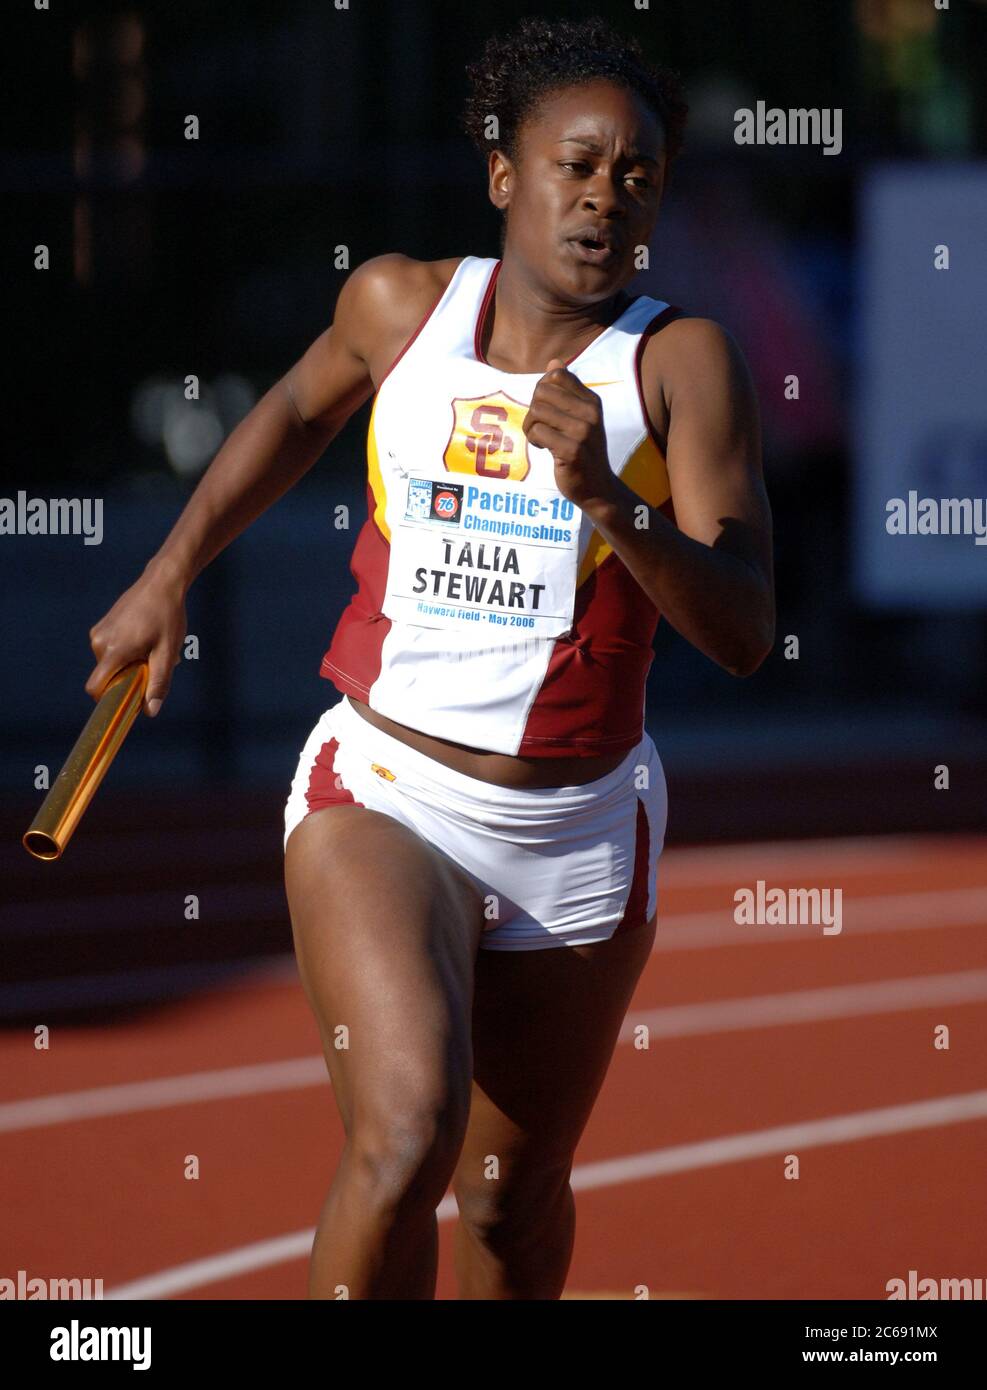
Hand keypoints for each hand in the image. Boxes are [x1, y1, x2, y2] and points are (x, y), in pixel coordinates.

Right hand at [85, 568, 187, 716]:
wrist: (162, 582)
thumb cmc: (168, 617)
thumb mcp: (167, 653)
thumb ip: (158, 683)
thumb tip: (150, 711)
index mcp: (113, 651)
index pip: (95, 687)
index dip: (108, 699)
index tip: (128, 699)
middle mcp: (99, 642)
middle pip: (108, 677)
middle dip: (129, 677)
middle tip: (153, 661)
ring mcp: (98, 632)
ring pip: (111, 664)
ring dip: (130, 663)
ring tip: (151, 646)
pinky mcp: (102, 625)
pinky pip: (111, 650)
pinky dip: (127, 652)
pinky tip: (145, 637)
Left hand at [522, 358, 618, 511]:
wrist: (598, 488)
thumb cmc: (584, 451)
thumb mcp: (581, 418)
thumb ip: (567, 391)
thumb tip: (554, 362)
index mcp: (592, 401)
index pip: (557, 375)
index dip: (542, 389)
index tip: (547, 408)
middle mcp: (590, 413)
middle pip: (542, 392)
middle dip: (534, 408)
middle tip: (541, 426)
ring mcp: (582, 432)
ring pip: (537, 411)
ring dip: (531, 426)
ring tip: (542, 438)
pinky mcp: (571, 451)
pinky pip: (537, 433)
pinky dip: (534, 440)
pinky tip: (545, 449)